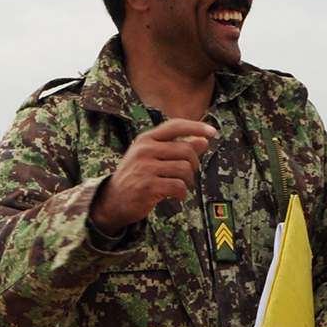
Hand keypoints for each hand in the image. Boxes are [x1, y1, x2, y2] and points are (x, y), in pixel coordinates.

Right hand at [89, 118, 217, 231]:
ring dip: (188, 181)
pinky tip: (176, 196)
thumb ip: (177, 148)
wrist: (113, 200)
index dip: (196, 127)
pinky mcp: (148, 186)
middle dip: (194, 164)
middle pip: (186, 150)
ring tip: (180, 186)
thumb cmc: (136, 177)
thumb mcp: (153, 158)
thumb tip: (204, 140)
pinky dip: (182, 193)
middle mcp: (145, 150)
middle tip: (187, 175)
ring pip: (185, 169)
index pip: (175, 126)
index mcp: (146, 139)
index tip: (213, 132)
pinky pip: (179, 186)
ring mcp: (145, 168)